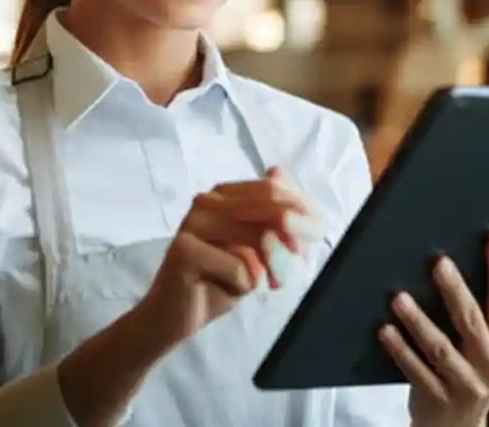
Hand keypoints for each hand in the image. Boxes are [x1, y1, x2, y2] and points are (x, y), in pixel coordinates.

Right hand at [138, 167, 321, 349]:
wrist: (172, 317)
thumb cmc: (217, 281)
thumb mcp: (254, 248)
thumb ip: (271, 215)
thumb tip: (280, 171)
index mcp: (223, 194)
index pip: (274, 191)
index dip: (302, 213)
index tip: (316, 236)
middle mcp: (206, 201)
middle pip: (269, 210)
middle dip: (292, 239)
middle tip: (296, 262)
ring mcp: (193, 223)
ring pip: (257, 239)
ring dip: (269, 267)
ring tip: (267, 282)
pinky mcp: (185, 251)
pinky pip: (239, 268)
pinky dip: (244, 285)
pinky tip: (231, 290)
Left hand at [379, 233, 488, 426]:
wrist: (456, 426)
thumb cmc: (475, 369)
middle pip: (472, 322)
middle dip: (455, 290)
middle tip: (437, 262)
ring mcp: (466, 385)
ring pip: (440, 349)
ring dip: (418, 322)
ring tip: (398, 297)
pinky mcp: (437, 399)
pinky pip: (416, 372)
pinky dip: (400, 350)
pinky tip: (385, 330)